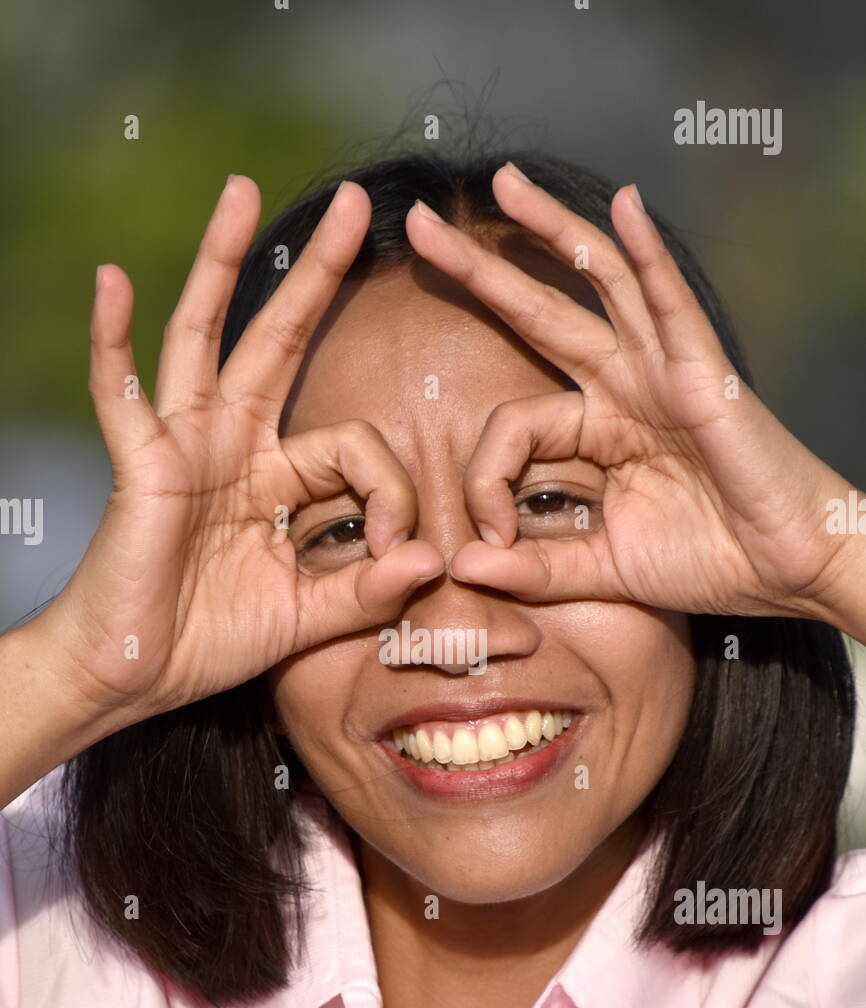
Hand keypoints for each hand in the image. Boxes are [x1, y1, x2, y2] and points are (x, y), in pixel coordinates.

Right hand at [44, 176, 442, 723]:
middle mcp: (233, 447)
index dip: (391, 494)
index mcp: (278, 480)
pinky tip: (111, 280)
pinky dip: (112, 340)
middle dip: (315, 275)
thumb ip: (368, 591)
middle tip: (350, 203)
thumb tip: (432, 561)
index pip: (354, 448)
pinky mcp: (141, 465)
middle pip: (278, 341)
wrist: (133, 675)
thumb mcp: (307, 618)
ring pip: (204, 336)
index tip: (400, 553)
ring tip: (240, 191)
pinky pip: (121, 394)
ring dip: (220, 263)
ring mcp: (184, 446)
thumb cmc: (210, 642)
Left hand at [405, 163, 856, 622]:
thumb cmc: (709, 563)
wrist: (787, 571)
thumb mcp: (603, 570)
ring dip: (550, 228)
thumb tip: (463, 569)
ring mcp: (662, 371)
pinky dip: (649, 255)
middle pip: (540, 311)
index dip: (486, 479)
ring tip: (502, 183)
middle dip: (480, 268)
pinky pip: (671, 304)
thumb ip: (536, 571)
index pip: (513, 424)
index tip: (489, 540)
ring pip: (598, 282)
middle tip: (420, 226)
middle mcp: (623, 386)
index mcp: (596, 430)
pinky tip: (625, 203)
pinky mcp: (703, 373)